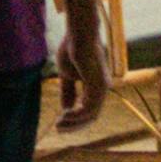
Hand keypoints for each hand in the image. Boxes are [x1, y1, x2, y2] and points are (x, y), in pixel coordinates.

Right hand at [55, 3, 111, 128]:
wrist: (78, 32)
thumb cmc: (72, 48)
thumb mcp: (66, 74)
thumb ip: (67, 91)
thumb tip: (65, 109)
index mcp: (95, 86)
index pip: (87, 110)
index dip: (73, 119)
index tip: (58, 123)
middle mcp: (102, 89)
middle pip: (90, 116)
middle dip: (73, 125)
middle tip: (58, 129)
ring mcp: (102, 88)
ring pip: (90, 115)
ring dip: (74, 122)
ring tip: (59, 123)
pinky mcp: (98, 85)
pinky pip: (89, 108)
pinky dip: (76, 115)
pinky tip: (64, 114)